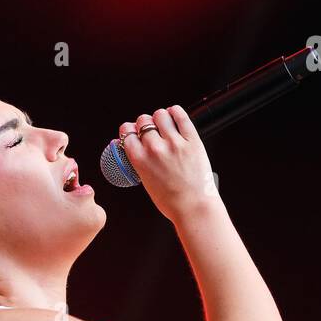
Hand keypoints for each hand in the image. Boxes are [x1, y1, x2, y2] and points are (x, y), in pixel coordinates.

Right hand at [118, 106, 217, 223]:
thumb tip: (135, 146)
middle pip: (143, 121)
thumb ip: (139, 161)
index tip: (133, 132)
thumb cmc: (170, 200)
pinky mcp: (192, 141)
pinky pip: (181, 116)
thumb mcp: (145, 181)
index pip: (126, 131)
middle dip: (145, 124)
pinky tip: (174, 115)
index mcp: (139, 159)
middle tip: (151, 131)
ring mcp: (174, 143)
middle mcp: (154, 148)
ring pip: (160, 115)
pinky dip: (175, 112)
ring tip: (164, 125)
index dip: (129, 130)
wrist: (193, 208)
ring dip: (160, 118)